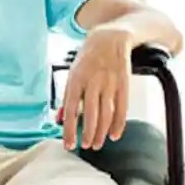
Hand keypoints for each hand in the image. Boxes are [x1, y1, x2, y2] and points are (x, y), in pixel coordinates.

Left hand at [61, 28, 133, 150]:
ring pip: (106, 114)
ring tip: (95, 144)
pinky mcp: (124, 85)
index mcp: (75, 79)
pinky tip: (114, 135)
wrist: (110, 38)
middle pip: (90, 114)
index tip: (68, 144)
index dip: (69, 129)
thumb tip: (61, 117)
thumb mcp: (71, 73)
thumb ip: (67, 96)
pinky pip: (122, 109)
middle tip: (84, 146)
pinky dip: (119, 124)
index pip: (71, 109)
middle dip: (87, 134)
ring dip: (101, 132)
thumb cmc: (87, 57)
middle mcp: (92, 82)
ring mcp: (110, 84)